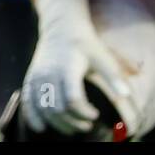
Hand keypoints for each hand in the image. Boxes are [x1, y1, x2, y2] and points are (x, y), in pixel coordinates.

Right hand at [22, 0, 130, 134]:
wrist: (62, 26)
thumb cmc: (86, 43)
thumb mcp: (102, 56)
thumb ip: (113, 76)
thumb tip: (126, 95)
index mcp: (68, 67)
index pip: (73, 99)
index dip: (85, 112)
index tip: (96, 114)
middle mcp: (49, 73)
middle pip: (57, 109)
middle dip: (73, 122)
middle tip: (88, 125)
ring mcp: (37, 76)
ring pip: (44, 109)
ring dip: (58, 124)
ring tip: (74, 127)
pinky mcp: (30, 79)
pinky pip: (28, 103)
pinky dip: (33, 117)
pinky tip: (42, 128)